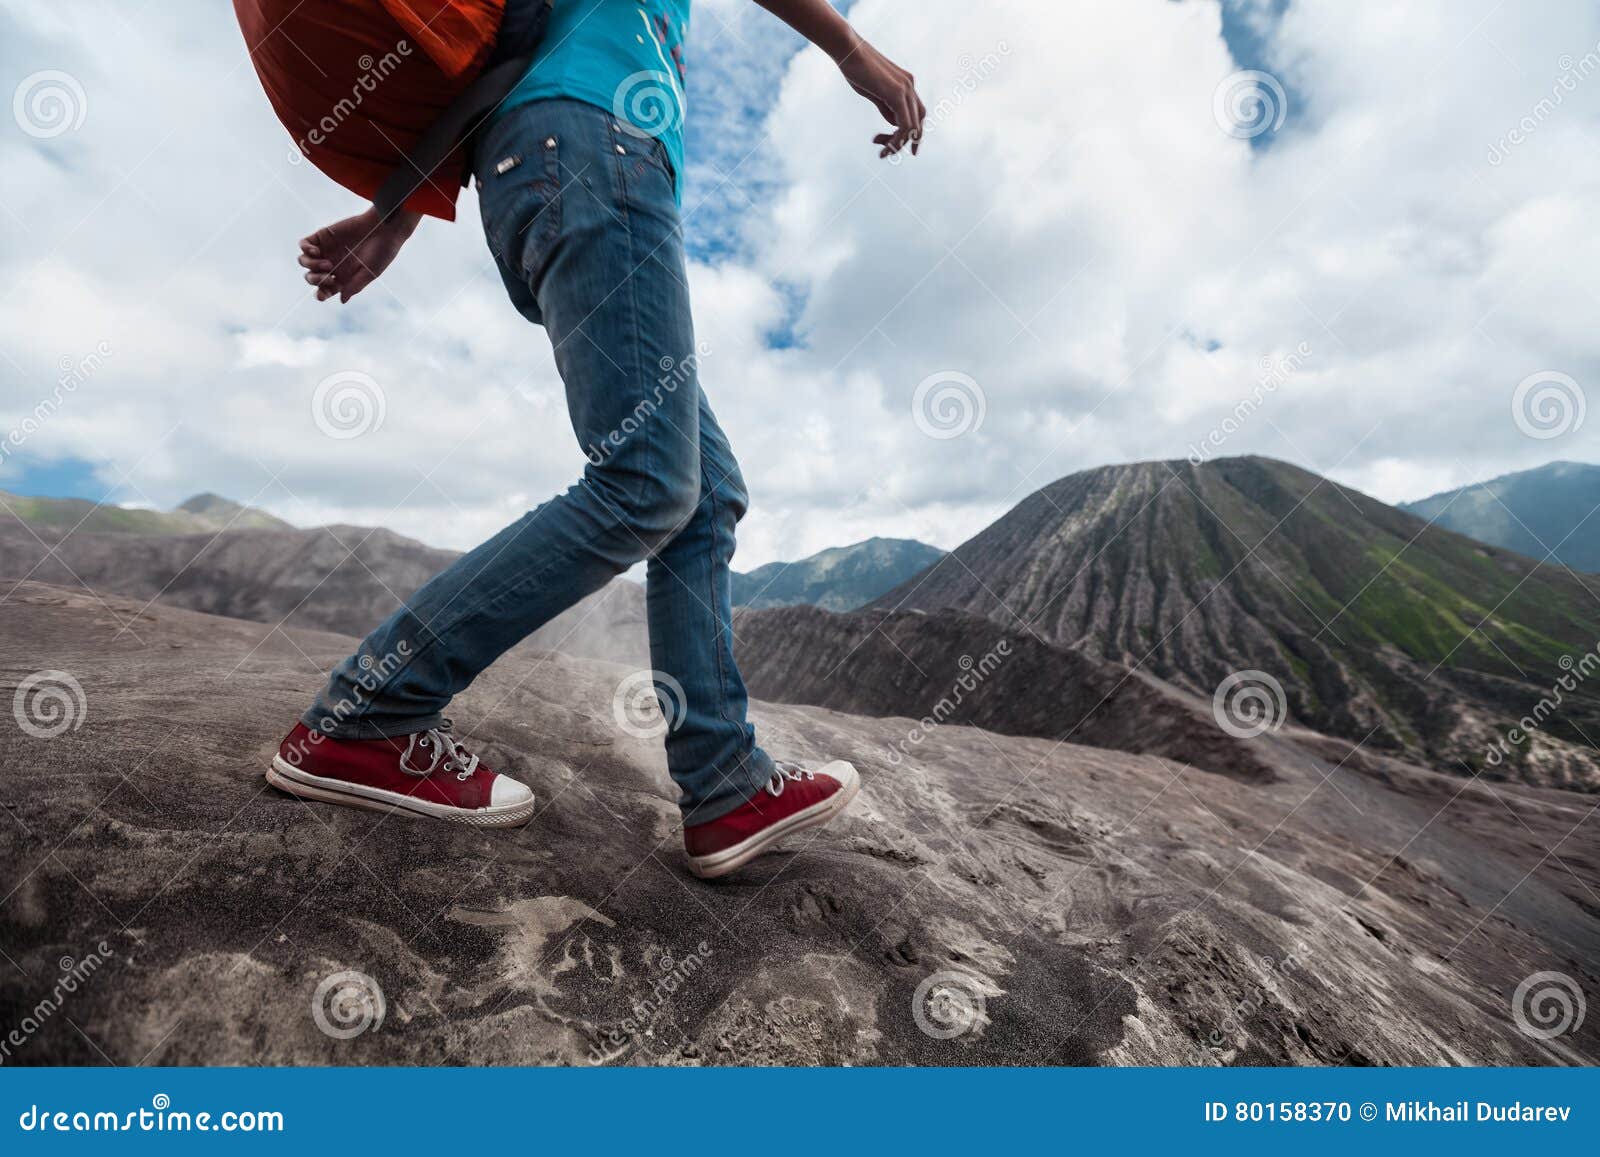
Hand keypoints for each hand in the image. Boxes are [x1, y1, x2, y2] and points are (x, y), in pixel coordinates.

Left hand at [297, 207, 419, 303]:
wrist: (384, 227)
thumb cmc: (382, 252)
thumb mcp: (370, 273)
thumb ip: (354, 286)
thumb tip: (341, 300)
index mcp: (342, 278)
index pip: (324, 290)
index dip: (320, 294)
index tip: (323, 294)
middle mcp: (332, 265)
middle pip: (311, 277)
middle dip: (316, 280)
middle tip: (329, 276)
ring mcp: (325, 250)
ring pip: (304, 262)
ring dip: (311, 266)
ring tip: (327, 264)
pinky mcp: (322, 236)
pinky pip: (304, 244)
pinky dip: (305, 249)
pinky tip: (316, 251)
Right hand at [837, 38, 925, 157]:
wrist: (848, 49)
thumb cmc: (855, 68)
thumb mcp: (874, 92)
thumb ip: (886, 106)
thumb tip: (893, 123)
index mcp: (906, 83)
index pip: (917, 113)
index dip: (911, 133)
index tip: (894, 147)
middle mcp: (910, 85)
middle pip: (919, 122)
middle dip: (906, 142)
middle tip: (886, 154)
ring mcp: (906, 88)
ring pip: (913, 127)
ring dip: (899, 145)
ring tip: (882, 153)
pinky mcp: (897, 93)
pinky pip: (905, 125)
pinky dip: (897, 140)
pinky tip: (884, 148)